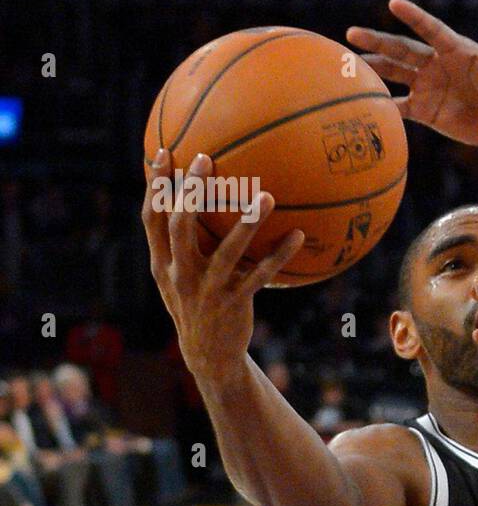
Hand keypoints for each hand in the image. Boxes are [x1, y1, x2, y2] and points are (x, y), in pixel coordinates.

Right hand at [141, 149, 302, 387]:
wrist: (209, 355)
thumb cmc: (197, 303)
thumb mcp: (179, 276)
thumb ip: (183, 243)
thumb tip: (196, 201)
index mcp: (163, 262)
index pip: (152, 217)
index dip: (155, 185)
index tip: (164, 151)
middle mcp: (180, 273)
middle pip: (181, 225)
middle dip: (192, 190)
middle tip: (207, 159)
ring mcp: (207, 288)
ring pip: (226, 251)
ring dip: (247, 222)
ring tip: (266, 196)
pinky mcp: (234, 302)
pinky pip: (260, 275)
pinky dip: (279, 255)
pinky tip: (297, 235)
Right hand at [346, 0, 477, 147]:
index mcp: (457, 50)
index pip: (431, 29)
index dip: (415, 17)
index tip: (394, 3)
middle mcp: (437, 64)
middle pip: (402, 49)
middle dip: (377, 42)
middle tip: (351, 33)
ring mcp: (429, 87)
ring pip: (394, 75)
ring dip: (372, 70)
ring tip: (345, 66)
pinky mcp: (427, 111)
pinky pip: (400, 107)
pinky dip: (382, 107)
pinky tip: (361, 106)